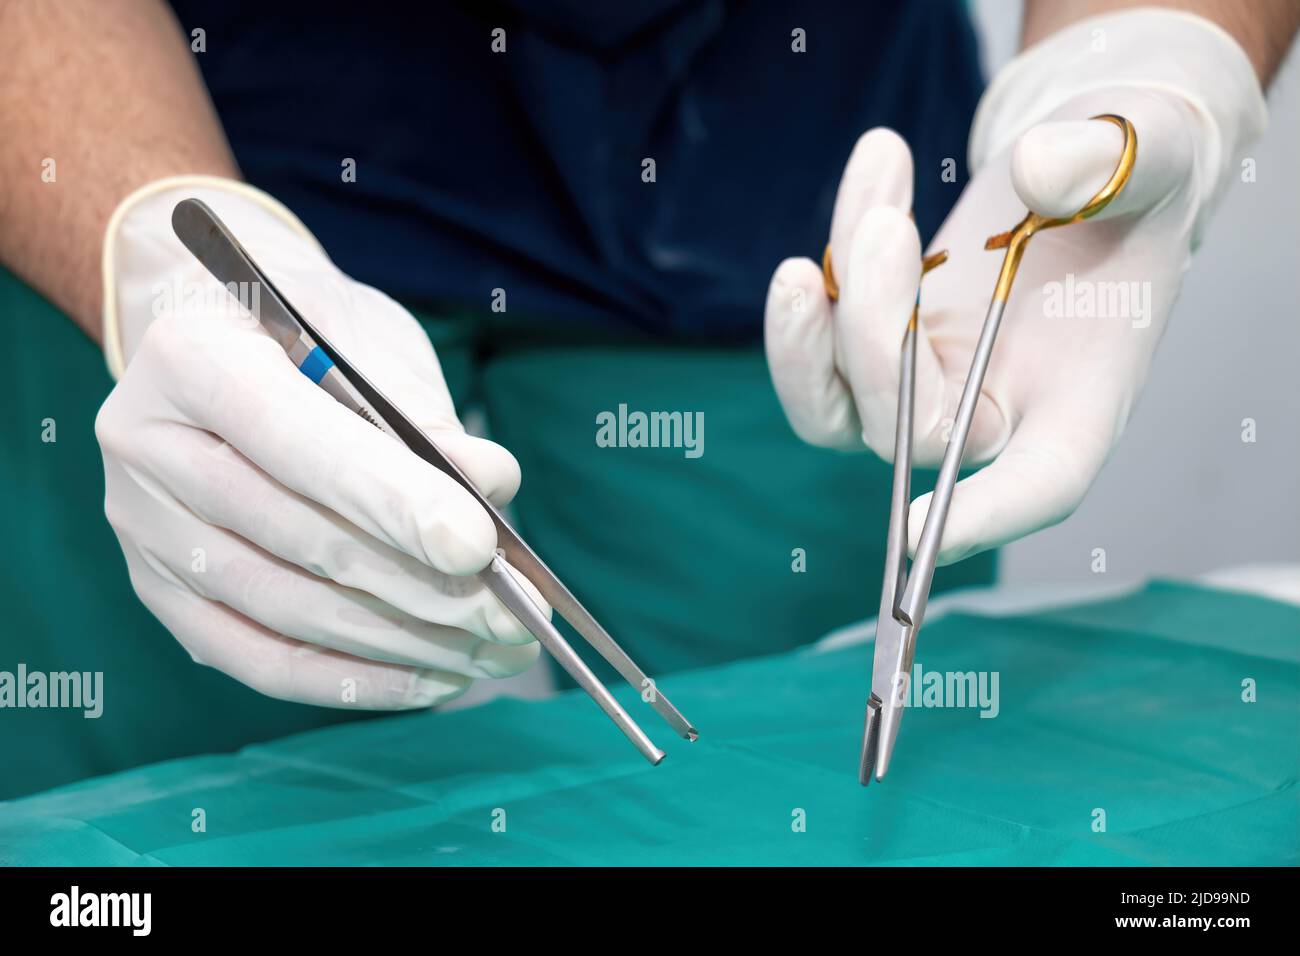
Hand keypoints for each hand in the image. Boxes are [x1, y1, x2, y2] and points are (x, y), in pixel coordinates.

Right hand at [96, 179, 541, 707]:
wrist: (221, 337)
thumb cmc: (308, 334)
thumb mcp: (370, 342)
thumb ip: (424, 419)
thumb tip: (489, 490)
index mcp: (191, 358)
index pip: (298, 445)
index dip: (393, 502)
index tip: (477, 546)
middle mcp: (149, 447)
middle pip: (301, 542)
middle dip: (423, 588)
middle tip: (513, 615)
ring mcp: (145, 529)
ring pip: (290, 613)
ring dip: (405, 642)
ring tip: (493, 650)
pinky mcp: (161, 593)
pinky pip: (262, 661)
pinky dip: (356, 680)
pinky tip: (434, 678)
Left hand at [765, 10, 1264, 565]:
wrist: (1090, 155)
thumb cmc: (1139, 173)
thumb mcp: (1152, 149)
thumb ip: (1115, 161)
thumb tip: (1039, 171)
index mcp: (1079, 400)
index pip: (1039, 484)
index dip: (982, 516)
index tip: (922, 526)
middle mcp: (993, 413)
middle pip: (903, 432)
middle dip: (873, 331)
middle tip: (888, 225)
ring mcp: (925, 385)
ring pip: (836, 402)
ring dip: (818, 314)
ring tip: (877, 182)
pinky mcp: (878, 346)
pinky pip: (817, 342)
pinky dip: (827, 260)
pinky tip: (878, 164)